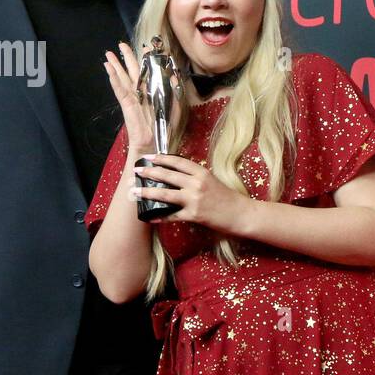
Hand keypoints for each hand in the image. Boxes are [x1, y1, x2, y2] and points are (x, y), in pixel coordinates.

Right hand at [103, 41, 174, 154]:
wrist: (155, 141)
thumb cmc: (165, 126)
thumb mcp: (175, 106)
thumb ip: (175, 90)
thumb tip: (174, 75)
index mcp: (151, 90)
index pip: (147, 71)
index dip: (146, 59)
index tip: (146, 47)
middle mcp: (140, 91)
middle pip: (132, 70)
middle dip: (127, 57)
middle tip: (121, 44)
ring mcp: (132, 96)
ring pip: (122, 77)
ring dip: (115, 64)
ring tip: (108, 54)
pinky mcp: (126, 103)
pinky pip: (119, 88)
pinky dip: (113, 77)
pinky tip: (108, 67)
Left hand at [133, 153, 250, 232]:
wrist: (241, 214)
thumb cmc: (227, 198)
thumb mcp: (212, 181)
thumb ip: (195, 177)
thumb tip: (174, 175)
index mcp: (201, 172)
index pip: (177, 161)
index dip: (161, 158)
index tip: (148, 157)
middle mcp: (196, 183)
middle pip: (167, 175)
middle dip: (149, 173)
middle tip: (136, 172)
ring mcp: (194, 199)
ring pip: (165, 194)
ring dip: (147, 192)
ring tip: (134, 191)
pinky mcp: (194, 215)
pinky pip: (172, 215)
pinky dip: (159, 216)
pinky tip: (149, 216)